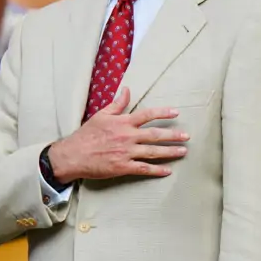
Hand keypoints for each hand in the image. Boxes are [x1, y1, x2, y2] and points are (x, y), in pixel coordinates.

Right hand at [47, 87, 187, 183]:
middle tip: (186, 136)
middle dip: (173, 135)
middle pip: (155, 135)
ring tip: (183, 152)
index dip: (163, 113)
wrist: (73, 155)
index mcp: (123, 123)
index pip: (147, 115)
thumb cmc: (86, 135)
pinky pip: (144, 169)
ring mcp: (126, 153)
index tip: (176, 113)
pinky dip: (156, 170)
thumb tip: (127, 89)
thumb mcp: (101, 115)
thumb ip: (117, 103)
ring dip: (170, 152)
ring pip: (153, 152)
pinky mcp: (123, 167)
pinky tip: (167, 171)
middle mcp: (127, 137)